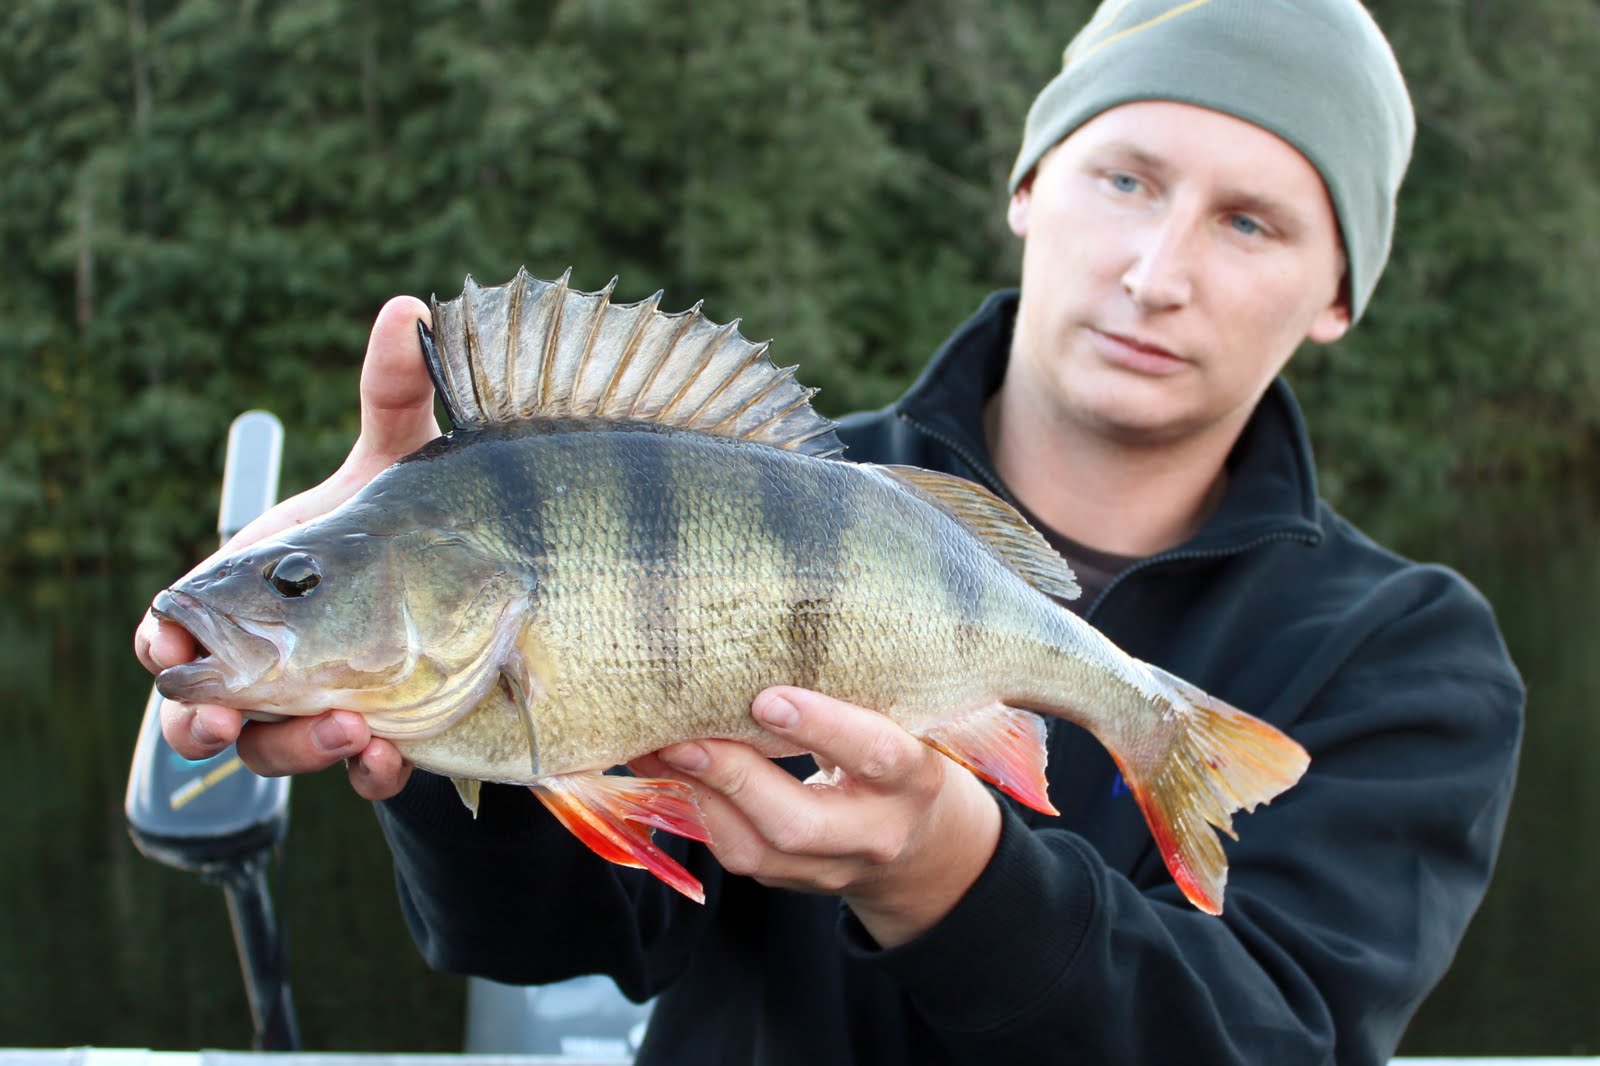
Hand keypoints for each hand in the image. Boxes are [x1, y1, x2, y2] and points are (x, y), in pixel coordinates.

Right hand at [133, 295, 438, 799]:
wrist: (468, 593)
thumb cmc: (402, 525)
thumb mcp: (396, 464)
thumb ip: (393, 397)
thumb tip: (409, 310)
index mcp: (245, 595)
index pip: (173, 630)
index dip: (165, 645)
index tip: (169, 650)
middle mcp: (264, 661)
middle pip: (205, 710)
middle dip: (211, 722)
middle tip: (227, 725)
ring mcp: (310, 707)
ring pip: (272, 750)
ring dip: (299, 750)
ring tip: (349, 735)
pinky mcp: (367, 740)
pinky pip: (350, 773)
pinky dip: (366, 772)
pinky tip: (394, 759)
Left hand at [635, 687, 1002, 947]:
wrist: (923, 850)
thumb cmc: (899, 757)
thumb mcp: (897, 723)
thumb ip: (852, 694)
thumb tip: (764, 637)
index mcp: (914, 779)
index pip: (876, 755)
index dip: (822, 728)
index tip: (767, 699)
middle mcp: (875, 834)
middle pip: (798, 824)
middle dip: (733, 778)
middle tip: (681, 736)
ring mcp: (830, 870)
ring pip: (755, 851)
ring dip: (697, 796)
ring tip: (653, 748)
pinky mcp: (791, 883)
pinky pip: (735, 855)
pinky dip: (694, 810)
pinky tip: (663, 771)